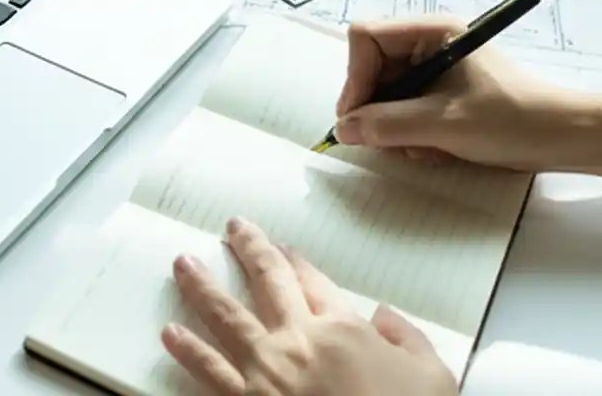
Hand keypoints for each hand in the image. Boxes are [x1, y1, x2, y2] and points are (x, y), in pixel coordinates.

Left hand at [161, 218, 456, 395]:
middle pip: (267, 282)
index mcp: (343, 329)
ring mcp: (267, 372)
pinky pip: (210, 372)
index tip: (281, 246)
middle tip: (233, 228)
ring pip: (226, 317)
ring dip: (201, 287)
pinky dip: (189, 350)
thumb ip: (407, 338)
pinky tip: (170, 333)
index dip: (295, 260)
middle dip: (248, 249)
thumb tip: (386, 316)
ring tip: (182, 264)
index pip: (313, 281)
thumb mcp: (431, 374)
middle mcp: (299, 341)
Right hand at [334, 15, 565, 171]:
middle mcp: (429, 45)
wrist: (563, 138)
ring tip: (424, 148)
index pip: (365, 38)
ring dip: (395, 128)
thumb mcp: (443, 124)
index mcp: (431, 32)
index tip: (357, 118)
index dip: (355, 77)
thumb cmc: (512, 120)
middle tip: (390, 142)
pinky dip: (411, 134)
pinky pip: (404, 111)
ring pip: (385, 96)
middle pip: (371, 69)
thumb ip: (387, 125)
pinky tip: (436, 149)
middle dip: (376, 109)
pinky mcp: (442, 94)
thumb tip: (343, 129)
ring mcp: (435, 70)